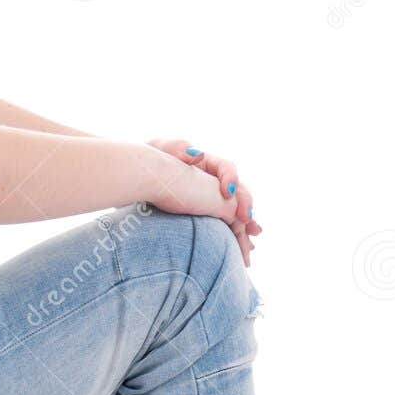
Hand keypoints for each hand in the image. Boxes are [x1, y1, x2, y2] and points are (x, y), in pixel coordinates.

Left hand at [146, 137, 260, 266]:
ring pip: (236, 208)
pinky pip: (227, 222)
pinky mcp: (208, 212)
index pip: (227, 168)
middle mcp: (214, 179)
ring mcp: (213, 197)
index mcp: (207, 162)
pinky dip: (237, 233)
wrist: (141, 177)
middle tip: (246, 219)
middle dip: (245, 204)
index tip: (227, 194)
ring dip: (247, 222)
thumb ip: (177, 147)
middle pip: (238, 190)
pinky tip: (245, 246)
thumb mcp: (161, 149)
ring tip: (254, 233)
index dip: (231, 179)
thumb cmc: (150, 160)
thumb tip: (195, 153)